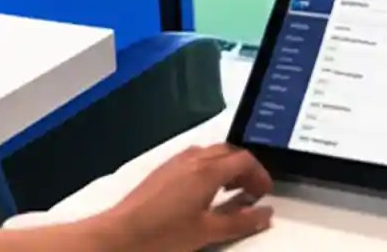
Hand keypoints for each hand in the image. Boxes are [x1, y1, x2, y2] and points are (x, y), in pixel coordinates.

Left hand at [97, 144, 273, 251]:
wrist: (120, 234)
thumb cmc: (164, 233)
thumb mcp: (207, 231)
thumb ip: (240, 221)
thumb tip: (266, 214)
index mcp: (208, 170)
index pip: (245, 160)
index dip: (260, 174)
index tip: (265, 193)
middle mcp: (194, 158)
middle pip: (229, 152)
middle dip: (245, 168)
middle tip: (252, 192)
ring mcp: (176, 161)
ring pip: (211, 153)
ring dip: (227, 166)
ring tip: (230, 191)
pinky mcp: (164, 169)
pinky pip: (196, 158)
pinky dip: (210, 168)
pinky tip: (204, 191)